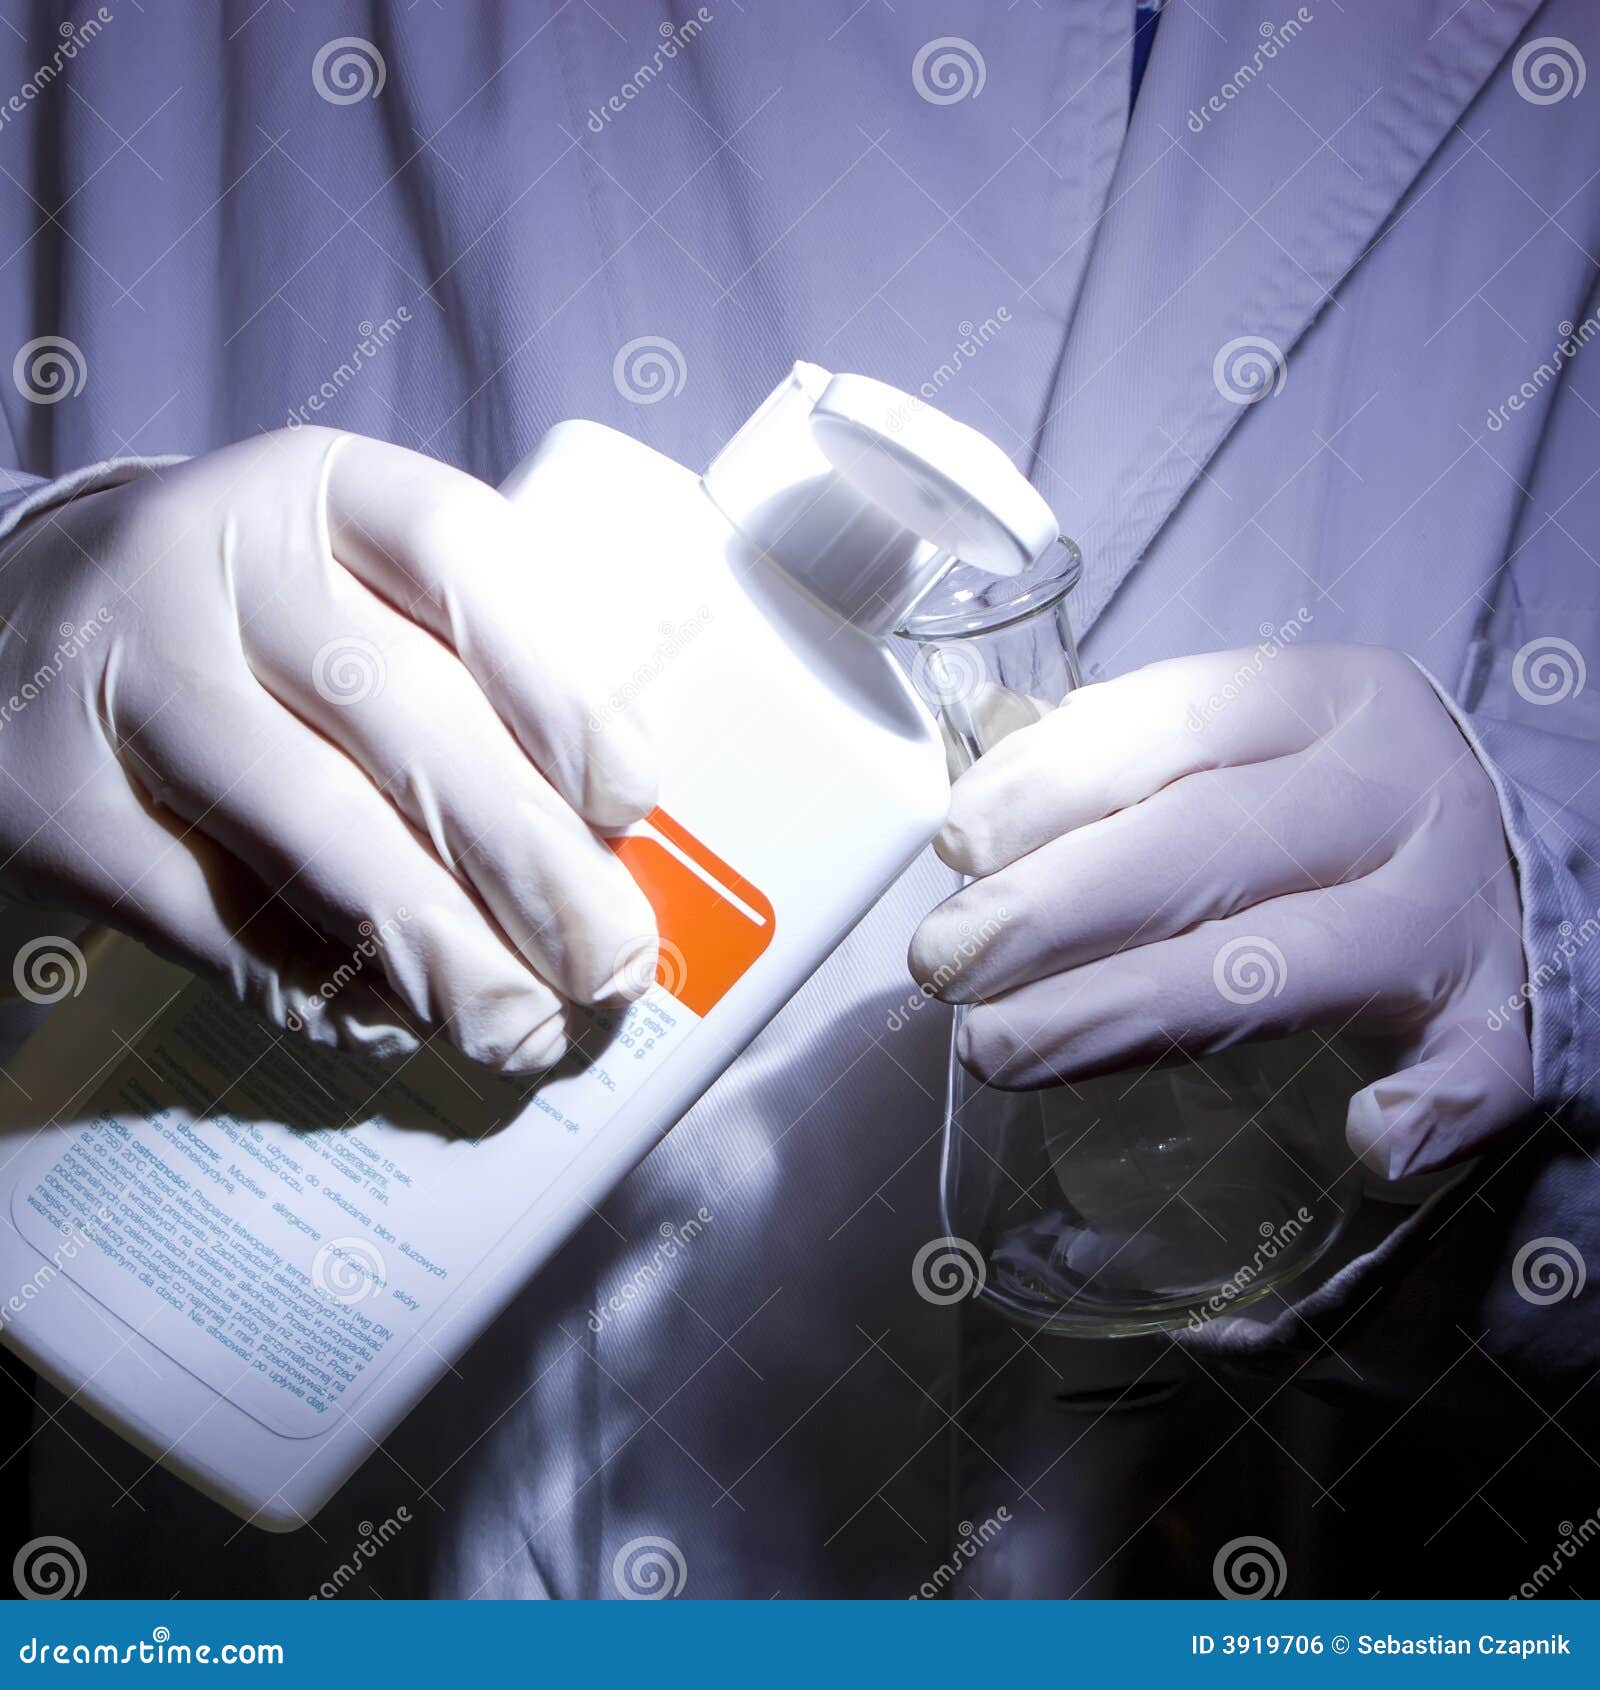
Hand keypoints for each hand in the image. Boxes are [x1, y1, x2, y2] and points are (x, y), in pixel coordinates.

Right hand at [0, 429, 657, 1071]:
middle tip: (611, 963)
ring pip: (311, 830)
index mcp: (323, 490)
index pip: (456, 553)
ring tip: (522, 1026)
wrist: (22, 623)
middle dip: (526, 862)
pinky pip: (213, 916)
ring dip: (438, 951)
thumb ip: (469, 665)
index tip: (631, 800)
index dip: (557, 686)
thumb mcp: (354, 581)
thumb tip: (608, 840)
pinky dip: (322, 986)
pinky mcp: (55, 799)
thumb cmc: (260, 623)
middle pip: (400, 714)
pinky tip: (400, 1021)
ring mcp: (124, 677)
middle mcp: (215, 561)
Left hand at [909, 643, 1532, 1177]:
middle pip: (1210, 845)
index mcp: (1325, 703)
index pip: (1175, 724)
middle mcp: (1399, 790)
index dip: (1053, 785)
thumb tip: (982, 773)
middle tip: (944, 963)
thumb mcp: (1244, 741)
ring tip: (1003, 1052)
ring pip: (1293, 962)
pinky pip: (1483, 1065)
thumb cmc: (1330, 805)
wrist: (1505, 859)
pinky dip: (1435, 1107)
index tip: (956, 848)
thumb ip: (1121, 753)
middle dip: (1056, 909)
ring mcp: (1459, 906)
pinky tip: (1368, 1138)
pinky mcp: (1505, 1013)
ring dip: (1134, 1013)